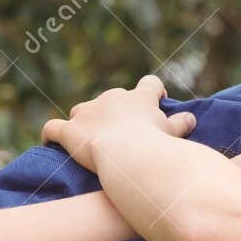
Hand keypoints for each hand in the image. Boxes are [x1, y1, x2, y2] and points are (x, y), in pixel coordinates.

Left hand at [42, 75, 196, 172]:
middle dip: (113, 112)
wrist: (127, 156)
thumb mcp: (173, 133)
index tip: (156, 101)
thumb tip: (191, 118)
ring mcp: (88, 113)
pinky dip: (51, 134)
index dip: (152, 92)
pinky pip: (54, 128)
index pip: (149, 84)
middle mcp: (112, 98)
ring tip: (86, 139)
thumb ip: (181, 123)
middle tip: (120, 134)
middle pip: (111, 98)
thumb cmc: (155, 145)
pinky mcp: (69, 130)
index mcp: (140, 98)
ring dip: (83, 122)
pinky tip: (49, 141)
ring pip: (81, 111)